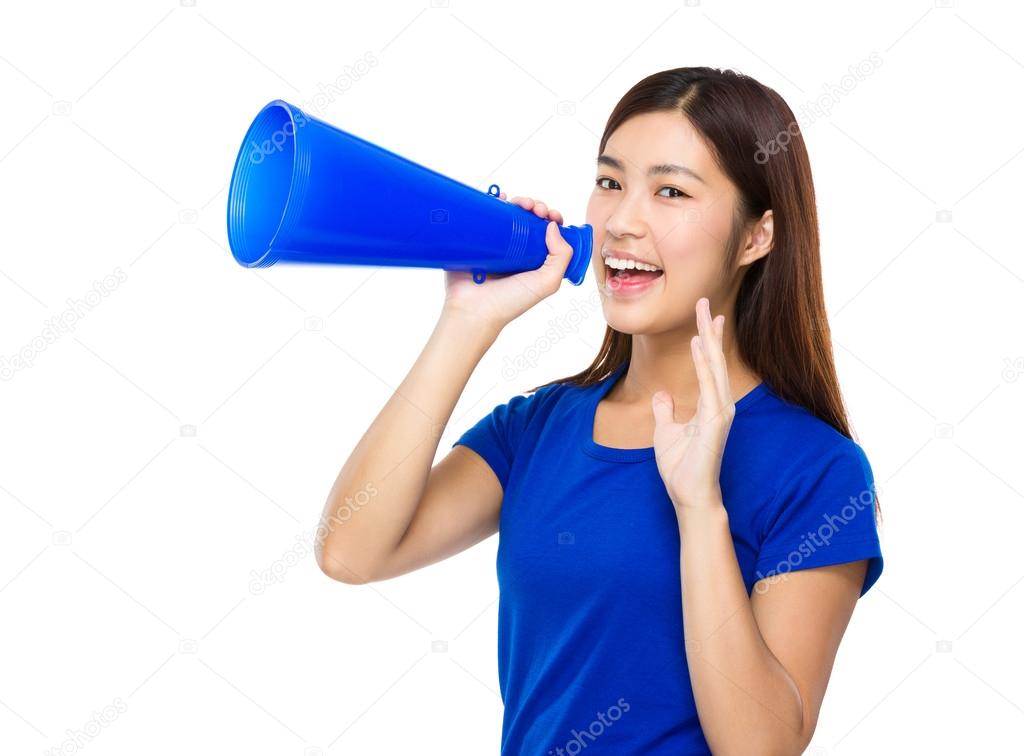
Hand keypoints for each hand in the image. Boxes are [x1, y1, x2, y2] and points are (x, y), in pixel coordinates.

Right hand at [441, 192, 572, 334]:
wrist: (474, 310)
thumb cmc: (510, 302)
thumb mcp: (547, 283)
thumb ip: (561, 256)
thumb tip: (552, 225)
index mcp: (534, 260)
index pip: (549, 233)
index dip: (553, 220)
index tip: (552, 216)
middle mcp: (516, 250)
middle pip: (530, 219)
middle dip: (538, 208)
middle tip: (537, 210)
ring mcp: (495, 244)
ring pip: (510, 215)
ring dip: (519, 202)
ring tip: (522, 204)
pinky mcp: (476, 240)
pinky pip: (485, 216)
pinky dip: (493, 203)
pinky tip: (501, 198)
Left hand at [651, 297, 734, 510]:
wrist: (688, 494)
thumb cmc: (681, 467)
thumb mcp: (665, 431)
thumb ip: (666, 411)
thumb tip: (662, 394)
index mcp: (709, 405)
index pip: (709, 366)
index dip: (707, 340)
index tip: (705, 316)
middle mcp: (719, 404)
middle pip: (715, 360)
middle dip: (710, 330)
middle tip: (704, 302)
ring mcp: (720, 412)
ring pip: (715, 368)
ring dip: (710, 340)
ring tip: (704, 314)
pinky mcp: (716, 422)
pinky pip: (710, 386)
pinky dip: (704, 364)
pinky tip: (699, 345)